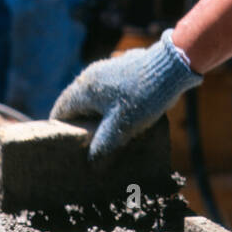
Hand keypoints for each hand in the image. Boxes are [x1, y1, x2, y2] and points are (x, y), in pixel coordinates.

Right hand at [51, 29, 201, 159]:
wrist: (171, 67)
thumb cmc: (143, 98)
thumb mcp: (122, 127)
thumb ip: (103, 146)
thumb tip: (91, 164)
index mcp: (84, 89)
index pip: (61, 111)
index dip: (60, 129)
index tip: (65, 146)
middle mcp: (91, 77)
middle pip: (76, 104)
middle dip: (79, 124)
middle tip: (85, 145)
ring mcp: (106, 71)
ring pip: (93, 98)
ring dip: (95, 115)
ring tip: (103, 135)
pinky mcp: (121, 70)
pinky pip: (107, 92)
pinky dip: (108, 106)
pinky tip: (120, 119)